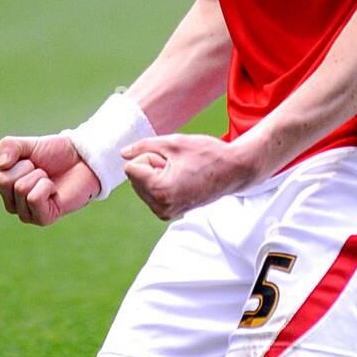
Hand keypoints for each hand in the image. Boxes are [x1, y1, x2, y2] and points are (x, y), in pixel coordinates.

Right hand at [0, 134, 100, 226]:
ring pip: (20, 188)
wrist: (83, 159)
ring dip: (39, 176)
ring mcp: (25, 212)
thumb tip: (2, 166)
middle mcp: (10, 201)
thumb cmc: (55, 153)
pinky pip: (34, 198)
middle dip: (26, 167)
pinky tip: (54, 190)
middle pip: (4, 180)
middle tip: (41, 169)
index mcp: (2, 184)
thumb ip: (9, 147)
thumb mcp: (28, 144)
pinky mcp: (42, 219)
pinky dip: (46, 186)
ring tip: (48, 178)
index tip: (27, 159)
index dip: (11, 159)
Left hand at [121, 134, 254, 219]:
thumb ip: (143, 146)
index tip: (172, 159)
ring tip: (182, 172)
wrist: (234, 170)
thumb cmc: (207, 154)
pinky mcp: (170, 213)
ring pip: (142, 186)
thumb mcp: (174, 143)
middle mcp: (161, 206)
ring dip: (156, 175)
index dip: (150, 156)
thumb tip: (122, 154)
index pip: (131, 167)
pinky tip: (182, 180)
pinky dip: (161, 184)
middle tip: (179, 165)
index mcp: (160, 190)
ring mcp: (165, 212)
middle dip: (152, 166)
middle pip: (135, 178)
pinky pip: (151, 193)